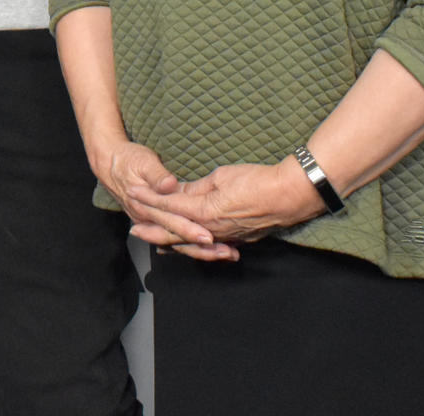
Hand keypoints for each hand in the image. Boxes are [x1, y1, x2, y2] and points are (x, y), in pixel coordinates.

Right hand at [89, 139, 220, 255]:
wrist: (109, 164)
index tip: (209, 236)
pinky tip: (215, 247)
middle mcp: (149, 221)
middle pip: (179, 240)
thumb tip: (168, 184)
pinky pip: (178, 239)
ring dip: (204, 250)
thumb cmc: (128, 161)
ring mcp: (153, 224)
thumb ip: (157, 176)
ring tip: (229, 253)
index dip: (191, 230)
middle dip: (204, 248)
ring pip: (180, 244)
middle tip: (227, 252)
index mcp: (146, 208)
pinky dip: (196, 245)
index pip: (172, 223)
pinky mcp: (158, 222)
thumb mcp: (143, 162)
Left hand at [139, 160, 321, 260]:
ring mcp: (225, 236)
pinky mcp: (238, 238)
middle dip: (153, 230)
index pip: (169, 206)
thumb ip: (198, 189)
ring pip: (192, 242)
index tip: (133, 192)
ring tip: (155, 242)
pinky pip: (210, 245)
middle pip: (175, 232)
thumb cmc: (257, 181)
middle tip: (134, 230)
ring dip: (171, 242)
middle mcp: (212, 229)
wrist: (291, 196)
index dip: (149, 199)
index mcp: (204, 211)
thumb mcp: (221, 177)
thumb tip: (179, 193)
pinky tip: (189, 247)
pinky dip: (195, 246)